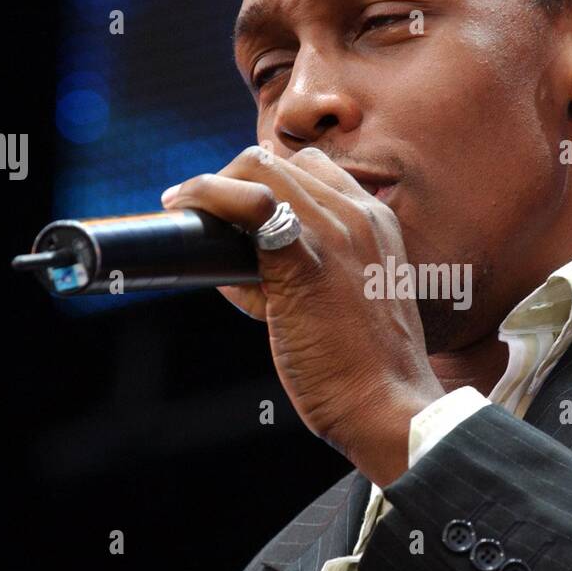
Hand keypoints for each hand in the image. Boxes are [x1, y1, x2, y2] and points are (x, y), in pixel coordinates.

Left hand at [161, 143, 446, 484]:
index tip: (235, 210)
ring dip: (213, 186)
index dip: (264, 183)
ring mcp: (334, 233)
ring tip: (185, 208)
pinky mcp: (304, 261)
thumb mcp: (351, 302)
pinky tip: (183, 209)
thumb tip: (238, 269)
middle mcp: (358, 215)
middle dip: (230, 181)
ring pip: (258, 169)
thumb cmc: (366, 371)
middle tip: (197, 210)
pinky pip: (249, 204)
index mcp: (375, 223)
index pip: (311, 170)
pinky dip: (208, 197)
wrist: (388, 406)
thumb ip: (307, 274)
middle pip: (279, 164)